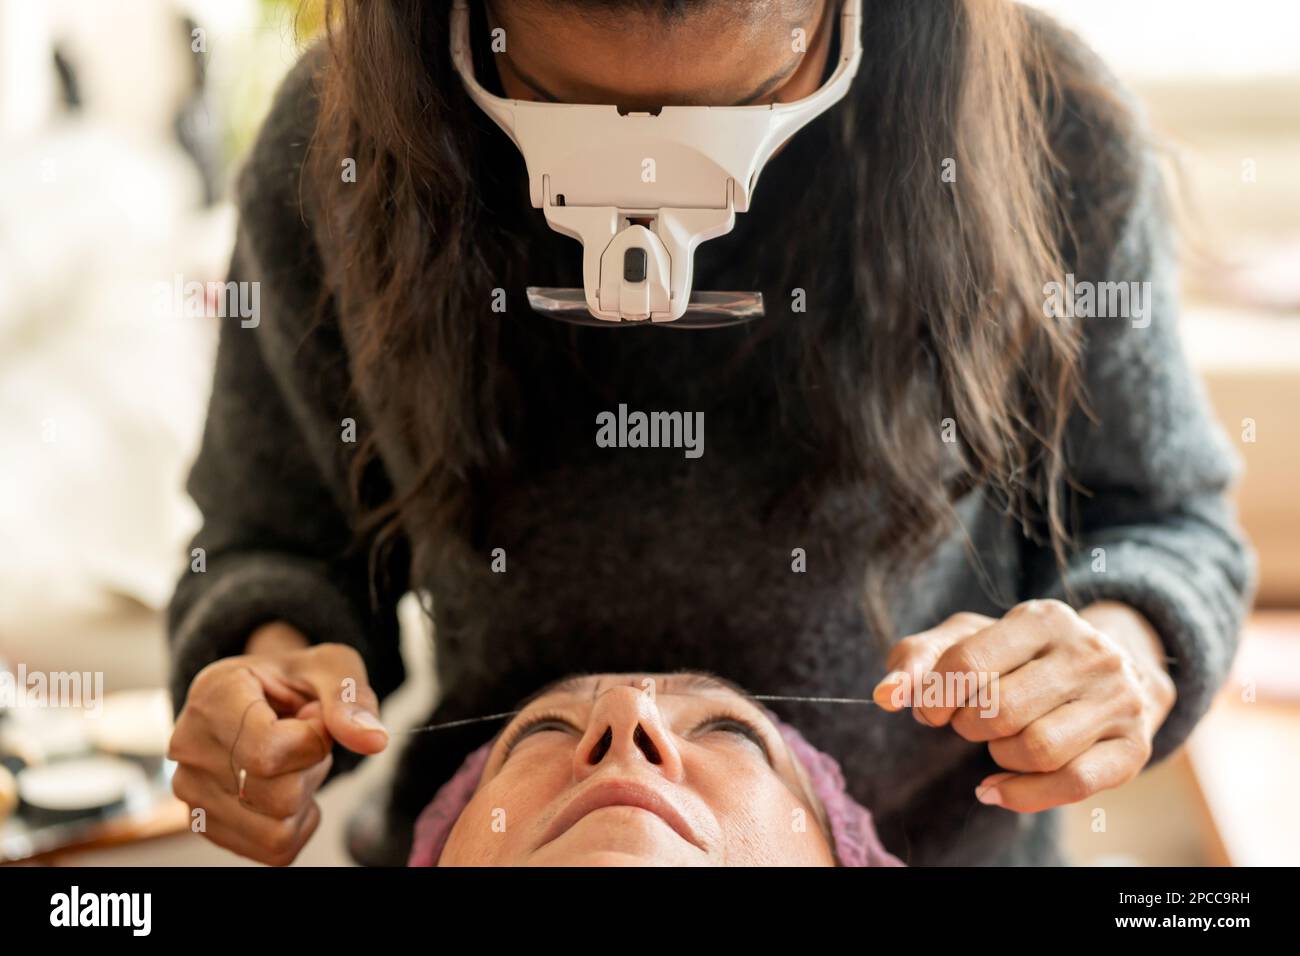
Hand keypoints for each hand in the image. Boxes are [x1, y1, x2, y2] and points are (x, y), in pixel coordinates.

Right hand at [167, 624, 387, 864]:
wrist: (264, 694)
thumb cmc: (297, 679)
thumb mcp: (331, 668)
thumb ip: (350, 699)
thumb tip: (374, 741)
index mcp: (213, 696)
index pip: (267, 753)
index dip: (312, 742)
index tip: (314, 717)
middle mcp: (188, 746)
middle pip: (277, 797)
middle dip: (312, 768)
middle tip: (304, 736)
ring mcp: (191, 791)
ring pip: (276, 831)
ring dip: (304, 798)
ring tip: (292, 760)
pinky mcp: (206, 824)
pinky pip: (274, 850)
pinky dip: (296, 823)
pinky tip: (286, 784)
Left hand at [873, 599, 1175, 812]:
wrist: (1110, 674)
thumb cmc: (1019, 658)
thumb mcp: (968, 641)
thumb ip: (917, 659)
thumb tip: (885, 694)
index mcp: (1043, 618)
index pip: (966, 663)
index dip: (935, 697)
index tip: (932, 708)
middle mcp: (1089, 653)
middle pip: (999, 710)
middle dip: (968, 727)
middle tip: (969, 725)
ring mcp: (1119, 700)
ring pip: (1036, 749)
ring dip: (999, 757)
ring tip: (999, 744)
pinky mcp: (1133, 747)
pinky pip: (1072, 784)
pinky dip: (1022, 795)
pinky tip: (996, 788)